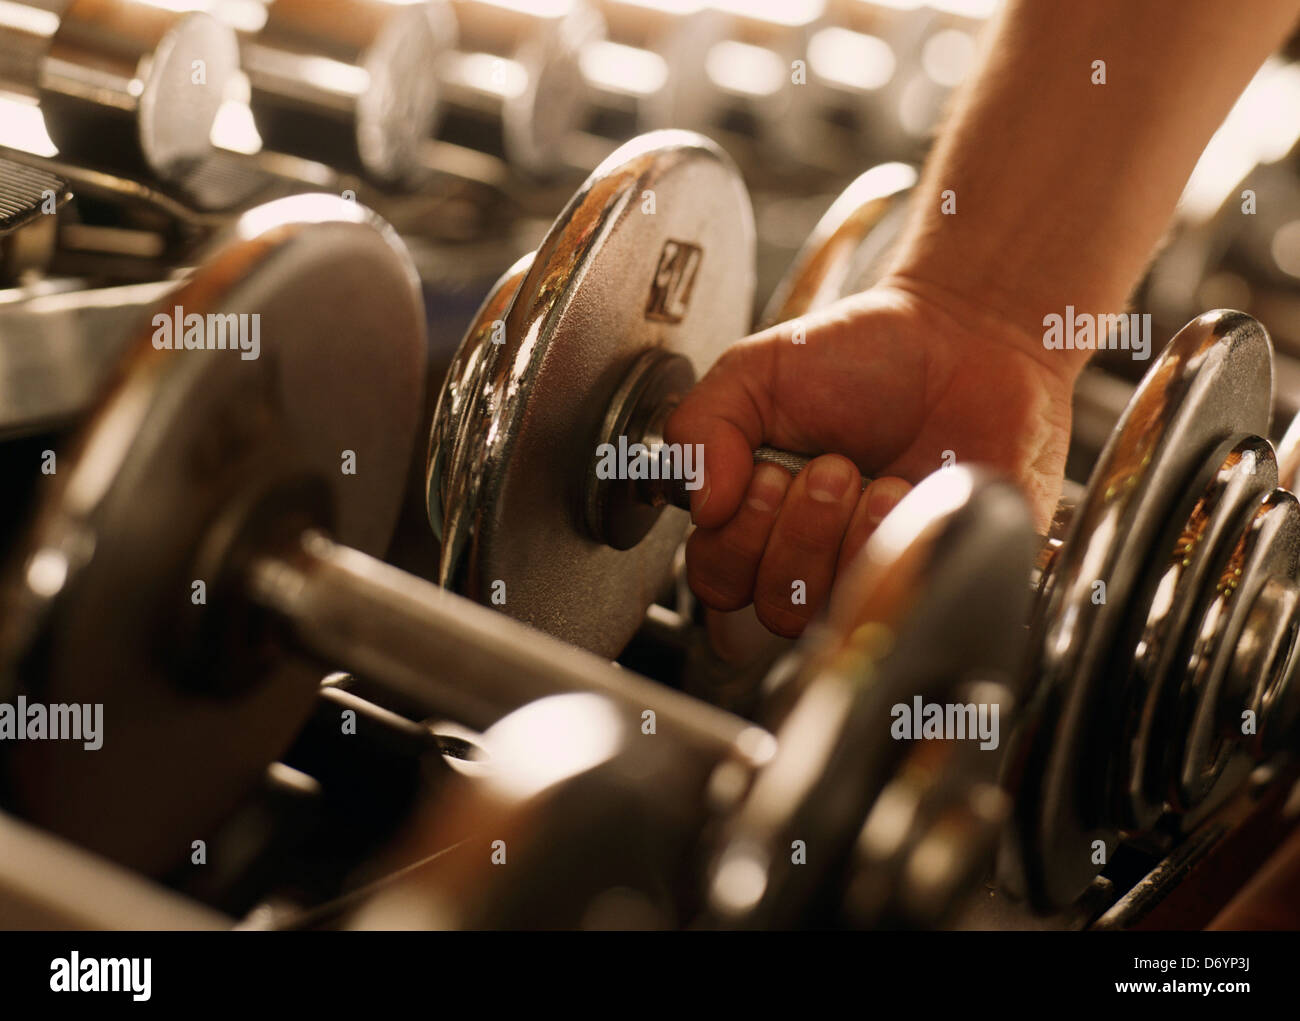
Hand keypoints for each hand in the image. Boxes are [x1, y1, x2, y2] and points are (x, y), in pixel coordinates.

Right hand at [665, 278, 1075, 636]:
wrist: (964, 341)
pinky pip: (896, 602)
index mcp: (755, 511)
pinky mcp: (924, 573)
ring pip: (830, 610)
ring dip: (846, 539)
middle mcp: (806, 551)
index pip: (716, 575)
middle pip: (769, 602)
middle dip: (798, 531)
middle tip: (832, 468)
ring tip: (875, 480)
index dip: (738, 536)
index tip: (768, 472)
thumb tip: (700, 504)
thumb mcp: (758, 371)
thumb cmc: (864, 356)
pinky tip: (909, 497)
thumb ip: (703, 426)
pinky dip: (896, 547)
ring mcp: (864, 568)